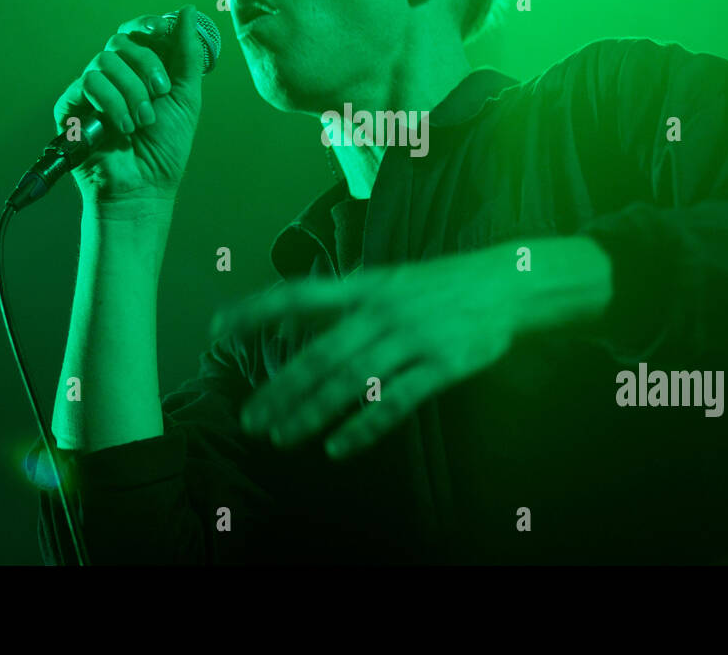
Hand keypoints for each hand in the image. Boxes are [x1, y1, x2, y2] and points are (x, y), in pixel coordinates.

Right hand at [52, 5, 205, 202]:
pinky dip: (111, 102)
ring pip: (104, 61)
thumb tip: (189, 10)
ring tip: (142, 121)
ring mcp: (92, 92)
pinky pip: (87, 83)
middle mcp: (115, 77)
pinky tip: (122, 127)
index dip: (147, 25)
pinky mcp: (70, 107)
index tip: (160, 30)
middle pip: (122, 43)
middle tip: (160, 94)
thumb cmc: (165, 148)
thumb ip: (187, 53)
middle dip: (146, 66)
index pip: (137, 33)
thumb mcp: (186, 96)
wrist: (145, 186)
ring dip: (131, 91)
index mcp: (141, 72)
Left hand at [217, 243, 540, 459]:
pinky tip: (339, 447)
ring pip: (351, 380)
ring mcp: (413, 336)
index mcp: (365, 285)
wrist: (507, 284)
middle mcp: (383, 310)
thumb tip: (291, 321)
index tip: (219, 328)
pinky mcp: (443, 363)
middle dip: (281, 388)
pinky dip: (365, 426)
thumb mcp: (389, 280)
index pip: (299, 294)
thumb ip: (344, 302)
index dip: (257, 309)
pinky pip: (396, 401)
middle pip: (320, 353)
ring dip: (312, 412)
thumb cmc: (441, 285)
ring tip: (282, 438)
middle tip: (251, 419)